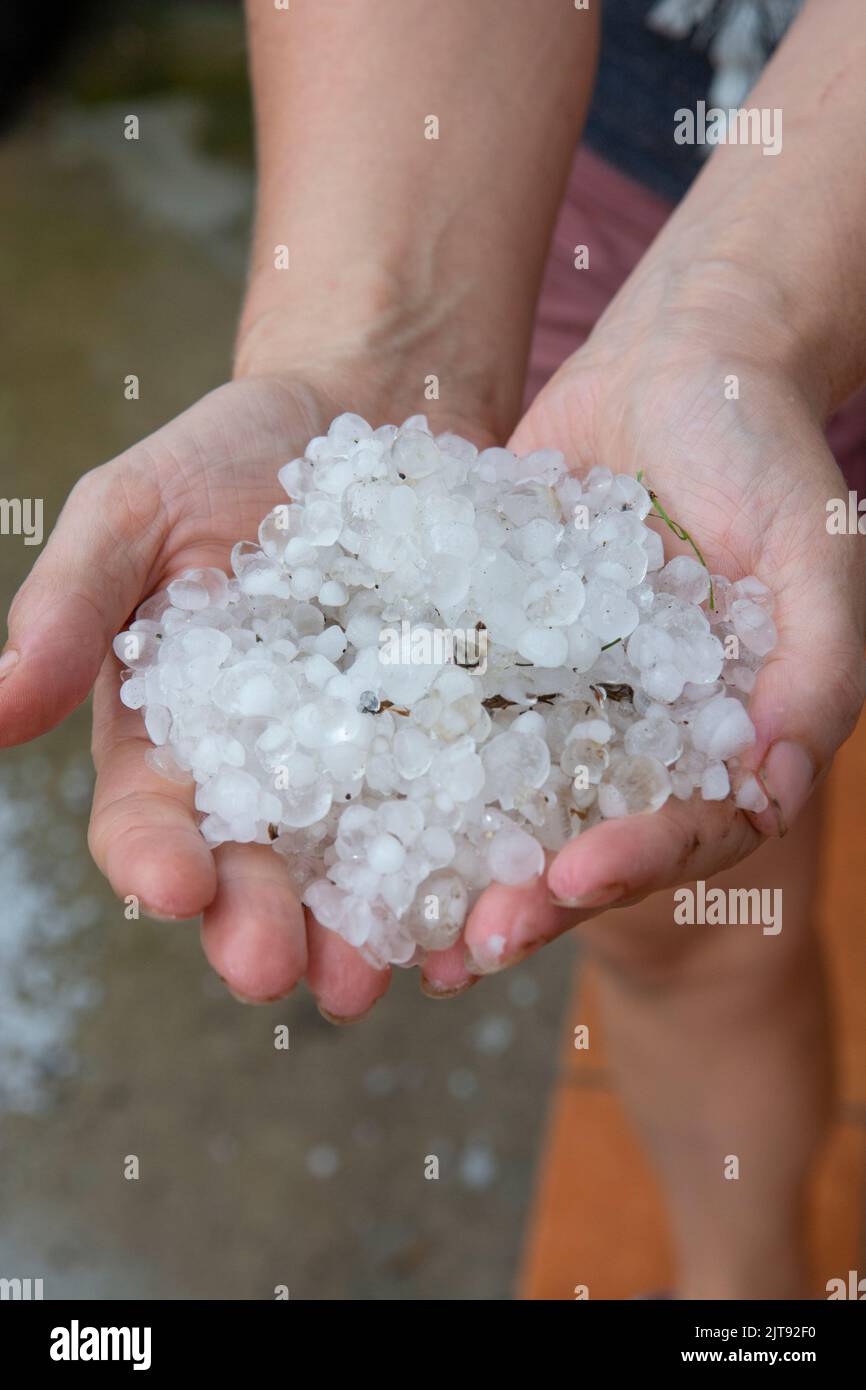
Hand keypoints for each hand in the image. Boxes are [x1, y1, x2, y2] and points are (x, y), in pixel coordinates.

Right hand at [0, 369, 495, 1014]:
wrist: (357, 413)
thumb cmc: (223, 460)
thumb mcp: (133, 511)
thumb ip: (71, 605)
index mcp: (170, 738)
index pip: (147, 820)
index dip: (154, 860)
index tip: (172, 885)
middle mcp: (264, 774)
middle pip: (252, 871)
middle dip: (258, 925)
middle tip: (278, 971)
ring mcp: (361, 765)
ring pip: (354, 869)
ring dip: (359, 930)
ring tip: (376, 976)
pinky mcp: (448, 742)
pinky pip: (456, 814)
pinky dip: (461, 867)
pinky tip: (478, 906)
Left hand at [457, 272, 865, 976]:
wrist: (676, 363)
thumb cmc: (764, 455)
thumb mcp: (814, 554)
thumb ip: (816, 668)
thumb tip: (778, 787)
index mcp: (720, 736)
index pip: (685, 828)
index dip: (635, 864)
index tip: (570, 879)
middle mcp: (638, 733)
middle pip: (584, 836)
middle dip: (530, 894)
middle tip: (466, 947)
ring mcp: (563, 695)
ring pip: (509, 797)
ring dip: (458, 860)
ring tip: (398, 920)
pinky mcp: (495, 647)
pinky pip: (454, 711)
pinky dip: (412, 758)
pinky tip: (356, 796)